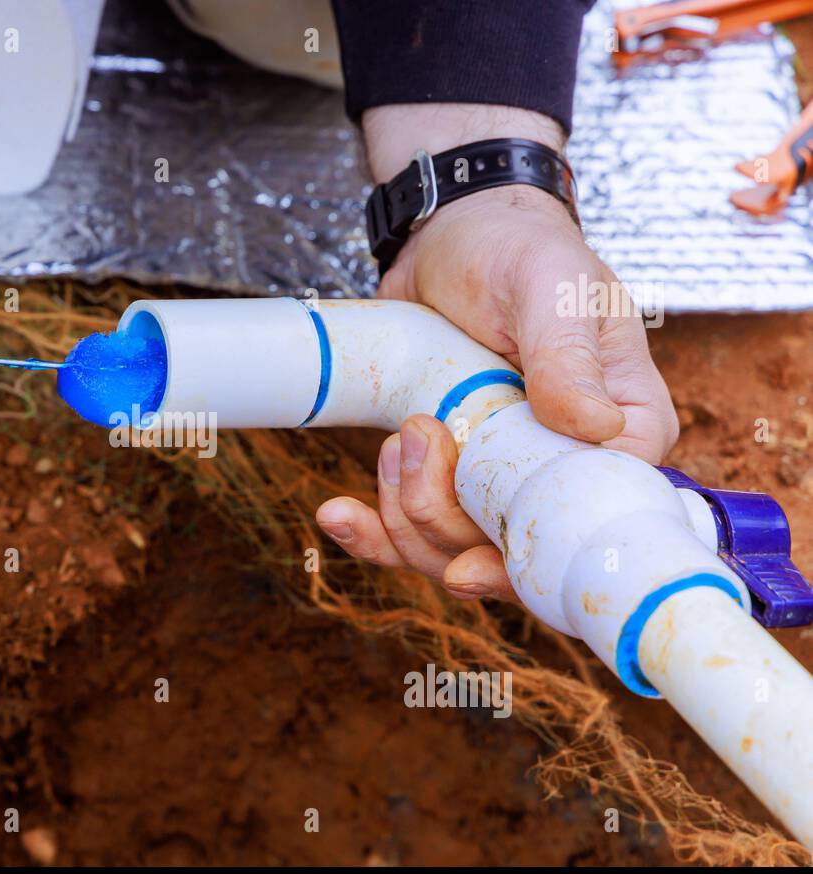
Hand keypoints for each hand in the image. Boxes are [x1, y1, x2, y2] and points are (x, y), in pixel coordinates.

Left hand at [316, 104, 676, 601]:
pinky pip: (409, 528)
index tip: (472, 562)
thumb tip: (593, 427)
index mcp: (618, 430)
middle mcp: (564, 467)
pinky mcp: (444, 473)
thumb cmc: (518, 250)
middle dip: (445, 520)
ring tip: (394, 439)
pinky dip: (369, 532)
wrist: (453, 233)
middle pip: (510, 550)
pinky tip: (334, 514)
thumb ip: (568, 356)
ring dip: (404, 513)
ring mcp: (499, 477)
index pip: (592, 520)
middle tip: (414, 436)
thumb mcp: (550, 288)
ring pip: (451, 548)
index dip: (531, 554)